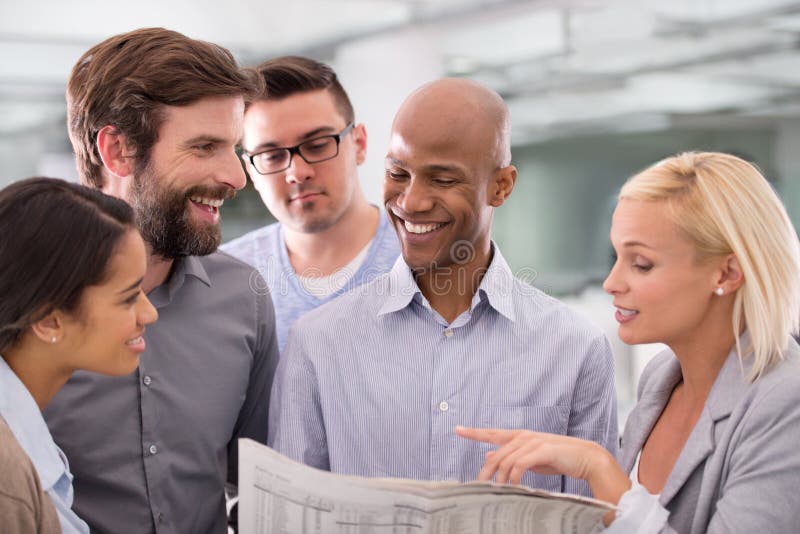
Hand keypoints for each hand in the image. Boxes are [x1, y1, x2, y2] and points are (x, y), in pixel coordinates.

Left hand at [455, 426, 629, 506]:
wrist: (584, 457)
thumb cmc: (557, 458)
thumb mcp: (530, 457)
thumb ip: (511, 455)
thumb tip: (490, 456)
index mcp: (519, 436)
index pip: (492, 433)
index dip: (474, 432)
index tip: (458, 429)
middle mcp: (523, 436)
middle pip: (496, 454)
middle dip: (486, 471)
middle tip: (479, 486)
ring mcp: (532, 441)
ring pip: (506, 461)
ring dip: (501, 478)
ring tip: (499, 490)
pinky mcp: (541, 450)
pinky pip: (520, 464)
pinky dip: (514, 476)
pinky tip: (513, 485)